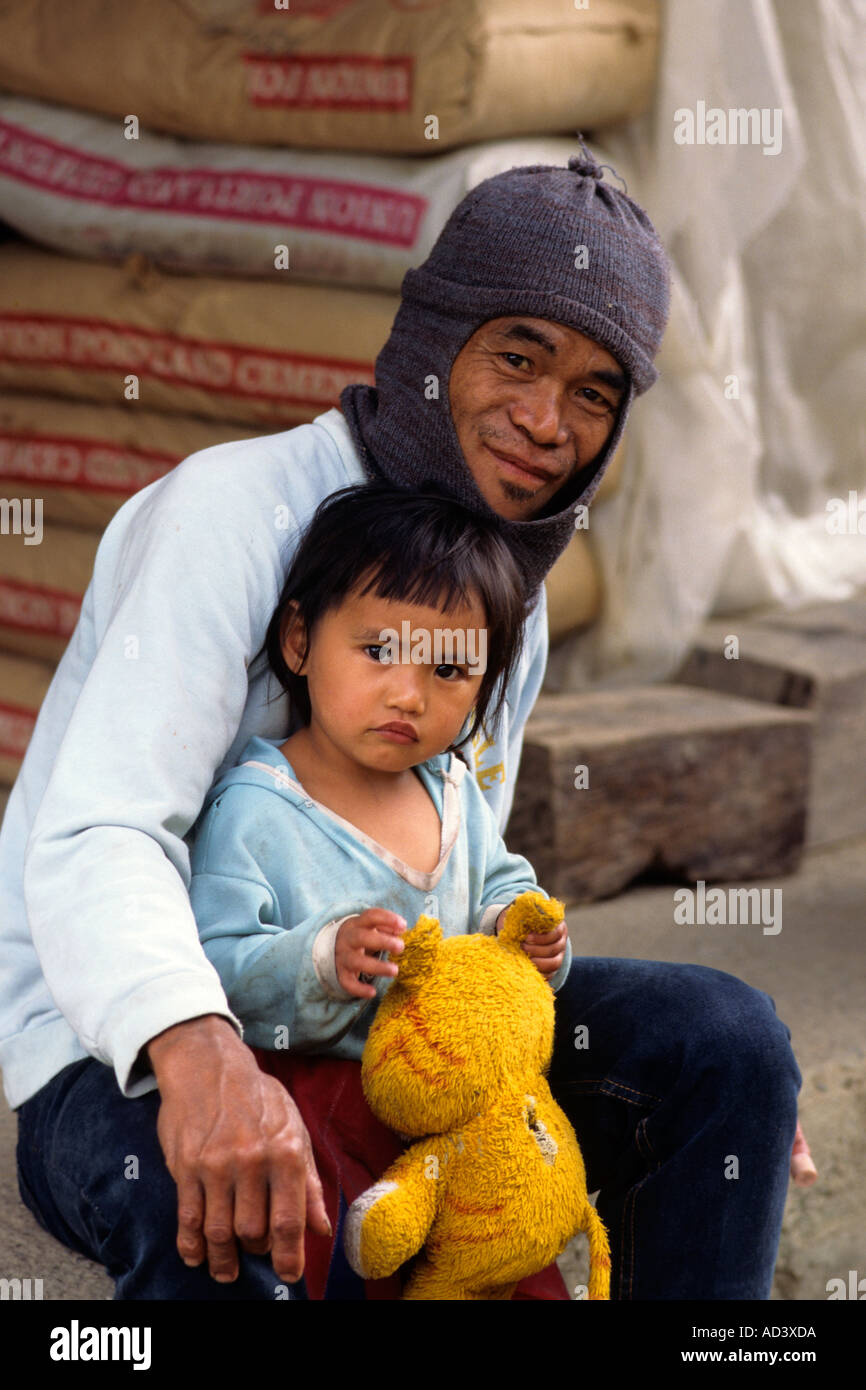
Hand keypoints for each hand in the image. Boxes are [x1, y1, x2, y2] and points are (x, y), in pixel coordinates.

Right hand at [148, 1014, 330, 1285]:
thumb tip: (323, 1227)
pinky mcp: (186, 1167)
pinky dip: (192, 1245)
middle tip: (254, 1253)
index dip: (290, 1256)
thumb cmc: (257, 1097)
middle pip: (253, 1232)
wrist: (208, 1064)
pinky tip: (196, 1255)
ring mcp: (217, 1165)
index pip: (290, 1220)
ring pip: (220, 1232)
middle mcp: (253, 1161)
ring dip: (222, 1259)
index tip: (289, 1275)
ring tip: (225, 1270)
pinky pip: (189, 1219)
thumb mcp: (294, 1128)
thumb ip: (308, 1180)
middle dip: (255, 1250)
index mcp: (286, 1151)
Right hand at [335, 908, 406, 998]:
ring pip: (356, 961)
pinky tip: (372, 992)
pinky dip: (358, 989)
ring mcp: (343, 957)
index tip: (403, 925)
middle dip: (383, 942)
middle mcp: (348, 939)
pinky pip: (347, 982)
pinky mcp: (341, 973)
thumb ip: (387, 926)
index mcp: (357, 924)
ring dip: (376, 967)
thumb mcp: (371, 927)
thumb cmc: (361, 936)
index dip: (387, 919)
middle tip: (401, 947)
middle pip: (362, 938)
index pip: (371, 916)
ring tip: (395, 970)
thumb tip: (402, 928)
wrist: (332, 948)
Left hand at [497, 910, 568, 977]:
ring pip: (554, 964)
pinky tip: (526, 970)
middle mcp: (561, 942)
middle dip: (536, 950)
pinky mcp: (552, 969)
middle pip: (554, 950)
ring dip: (538, 963)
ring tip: (523, 958)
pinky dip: (539, 974)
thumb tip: (529, 903)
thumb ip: (527, 906)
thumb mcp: (523, 910)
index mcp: (558, 926)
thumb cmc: (521, 919)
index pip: (555, 934)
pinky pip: (550, 975)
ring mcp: (558, 956)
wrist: (518, 931)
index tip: (525, 937)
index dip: (541, 938)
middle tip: (521, 947)